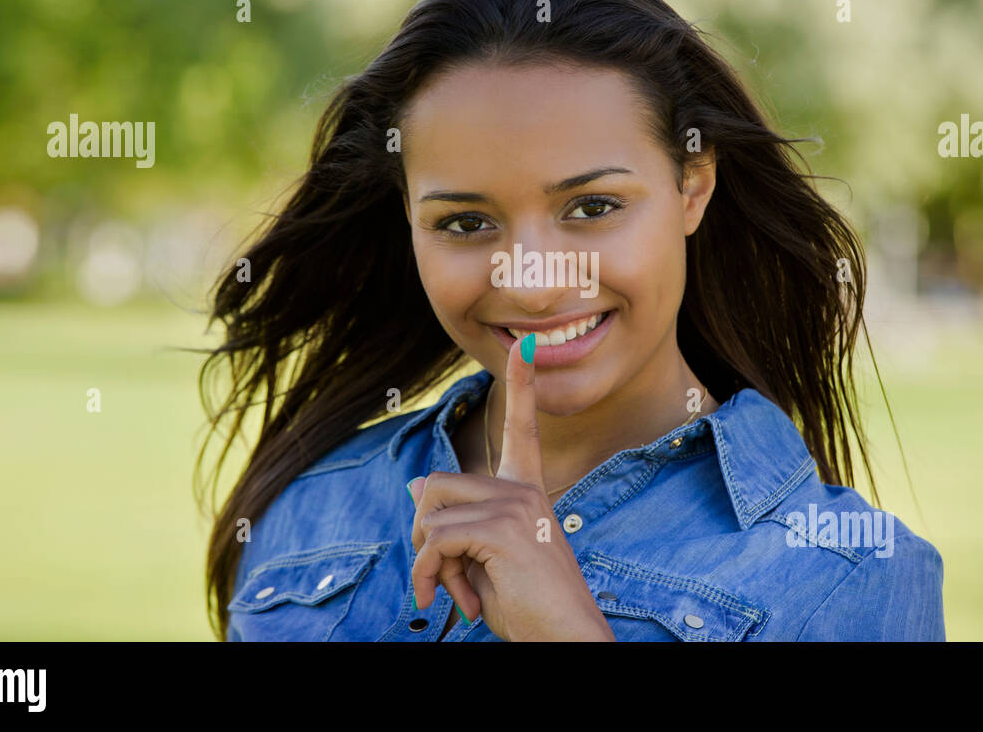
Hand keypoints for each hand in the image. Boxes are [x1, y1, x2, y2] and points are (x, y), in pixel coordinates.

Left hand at [408, 334, 615, 641]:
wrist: (565, 639)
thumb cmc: (528, 608)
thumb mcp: (483, 560)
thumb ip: (457, 522)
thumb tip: (416, 485)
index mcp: (527, 492)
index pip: (521, 429)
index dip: (524, 385)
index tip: (527, 344)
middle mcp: (524, 490)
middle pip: (435, 485)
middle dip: (424, 538)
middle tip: (449, 578)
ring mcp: (517, 505)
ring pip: (429, 512)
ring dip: (429, 562)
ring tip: (461, 592)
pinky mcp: (504, 528)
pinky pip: (436, 540)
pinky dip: (432, 576)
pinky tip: (463, 604)